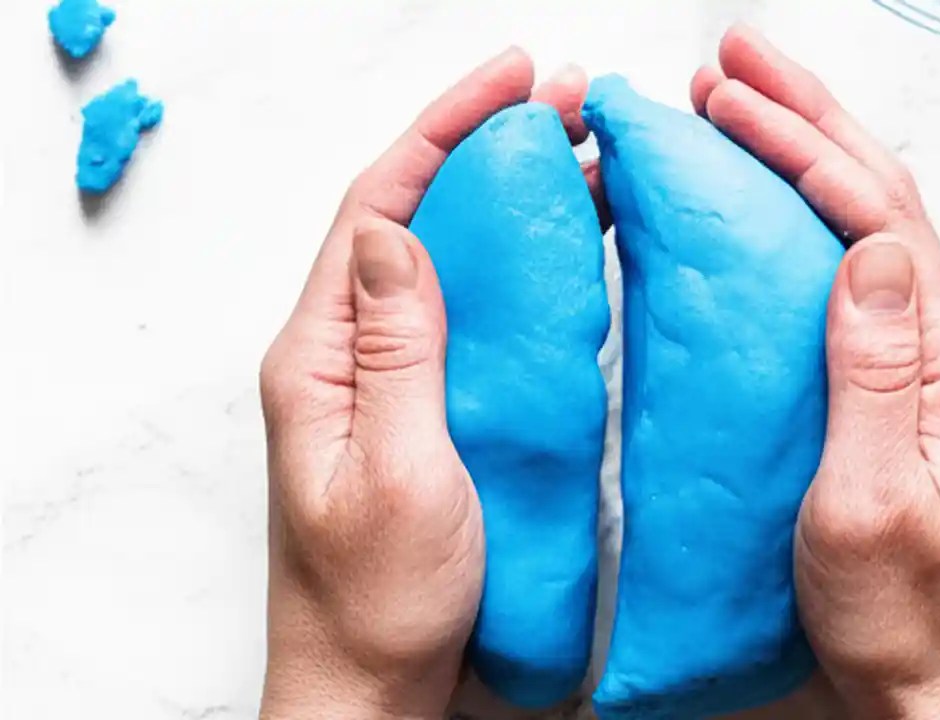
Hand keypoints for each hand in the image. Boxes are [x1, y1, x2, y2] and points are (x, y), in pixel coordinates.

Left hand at [257, 49, 597, 719]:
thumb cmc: (376, 604)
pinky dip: (521, 268)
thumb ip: (393, 351)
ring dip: (511, 198)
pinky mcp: (429, 410)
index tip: (514, 78)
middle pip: (416, 216)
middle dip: (488, 145)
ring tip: (585, 154)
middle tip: (572, 103)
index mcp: (320, 358)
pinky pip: (472, 316)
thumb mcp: (394, 474)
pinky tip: (569, 251)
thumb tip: (390, 227)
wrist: (374, 692)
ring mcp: (390, 382)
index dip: (445, 129)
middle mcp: (348, 355)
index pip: (380, 207)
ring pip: (450, 259)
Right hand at [694, 27, 939, 719]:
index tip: (728, 100)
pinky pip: (847, 267)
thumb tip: (864, 249)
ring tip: (741, 101)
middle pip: (876, 193)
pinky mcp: (891, 380)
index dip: (800, 144)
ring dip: (806, 148)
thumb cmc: (898, 607)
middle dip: (804, 113)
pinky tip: (766, 198)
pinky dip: (804, 210)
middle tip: (733, 59)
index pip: (872, 214)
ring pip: (864, 220)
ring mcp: (921, 358)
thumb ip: (874, 372)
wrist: (929, 673)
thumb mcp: (873, 500)